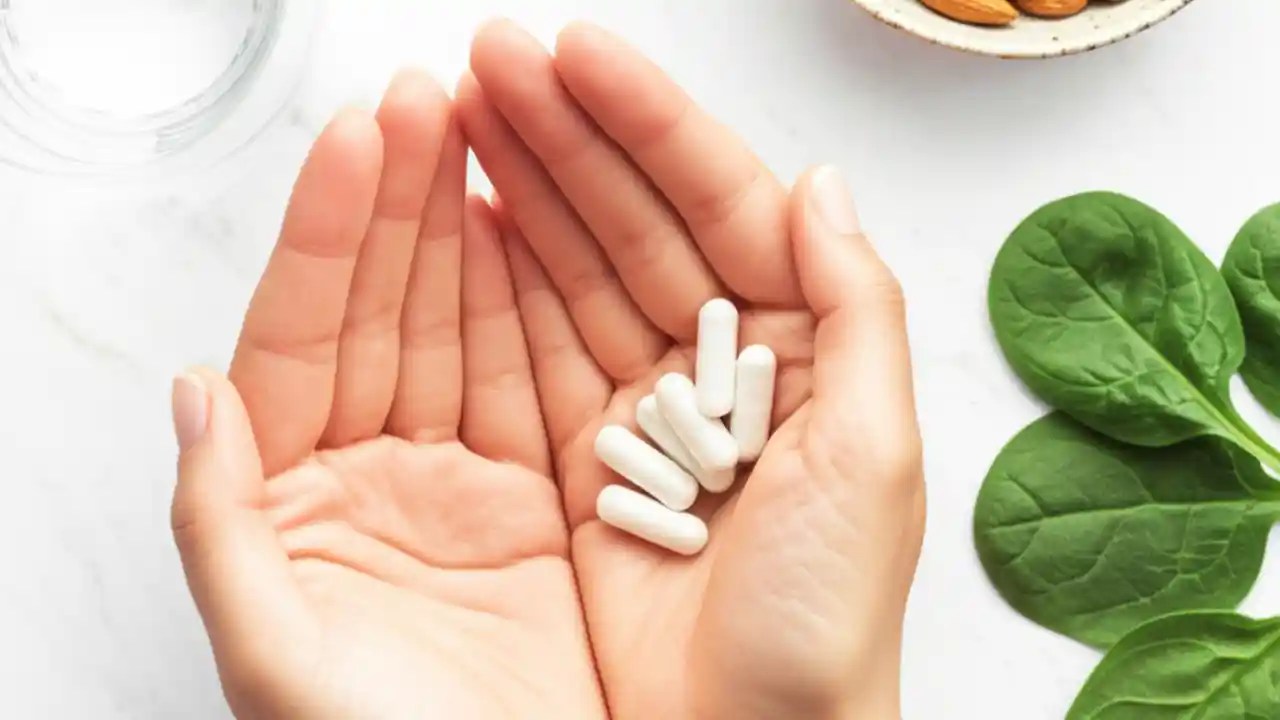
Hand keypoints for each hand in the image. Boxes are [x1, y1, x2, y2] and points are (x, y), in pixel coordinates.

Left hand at [170, 72, 604, 719]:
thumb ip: (223, 523)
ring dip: (468, 230)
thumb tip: (195, 394)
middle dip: (405, 202)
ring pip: (458, 327)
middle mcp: (371, 476)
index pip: (301, 338)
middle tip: (434, 102)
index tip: (362, 142)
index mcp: (292, 502)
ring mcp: (459, 481)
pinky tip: (531, 235)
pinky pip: (530, 379)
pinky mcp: (536, 499)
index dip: (332, 234)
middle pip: (384, 310)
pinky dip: (533, 305)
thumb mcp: (274, 658)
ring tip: (484, 135)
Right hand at [462, 21, 925, 719]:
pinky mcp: (587, 462)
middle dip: (568, 136)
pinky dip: (499, 285)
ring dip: (526, 190)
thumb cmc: (828, 620)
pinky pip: (535, 352)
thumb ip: (856, 308)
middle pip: (636, 222)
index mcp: (802, 349)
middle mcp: (723, 369)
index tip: (580, 55)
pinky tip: (467, 221)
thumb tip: (821, 183)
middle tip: (494, 59)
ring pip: (578, 272)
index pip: (719, 205)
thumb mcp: (874, 453)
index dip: (650, 125)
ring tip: (463, 111)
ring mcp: (648, 411)